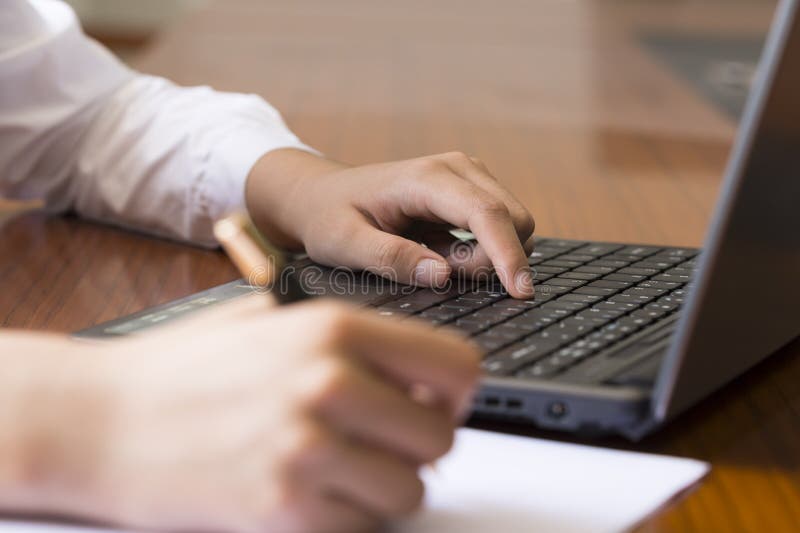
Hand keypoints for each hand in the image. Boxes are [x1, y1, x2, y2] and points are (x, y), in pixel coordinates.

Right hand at [24, 298, 478, 532]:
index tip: (434, 405)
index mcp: (333, 328)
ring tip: (341, 473)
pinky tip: (311, 496)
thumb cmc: (182, 371)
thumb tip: (415, 370)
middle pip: (440, 436)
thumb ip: (346, 338)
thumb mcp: (269, 320)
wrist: (99, 421)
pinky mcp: (285, 508)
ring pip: (410, 489)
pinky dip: (348, 519)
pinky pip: (364, 527)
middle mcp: (328, 380)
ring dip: (384, 487)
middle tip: (379, 446)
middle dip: (414, 447)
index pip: (456, 365)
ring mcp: (307, 447)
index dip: (454, 393)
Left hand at [246, 149, 535, 297]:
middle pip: (513, 217)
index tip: (521, 291)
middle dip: (494, 259)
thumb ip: (391, 258)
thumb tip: (443, 276)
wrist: (320, 194)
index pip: (487, 213)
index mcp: (426, 178)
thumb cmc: (329, 217)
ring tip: (435, 260)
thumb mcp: (345, 244)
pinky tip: (443, 253)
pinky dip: (481, 250)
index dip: (509, 255)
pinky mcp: (469, 191)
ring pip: (513, 222)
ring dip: (486, 256)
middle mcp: (456, 168)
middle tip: (443, 272)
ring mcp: (467, 176)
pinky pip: (498, 226)